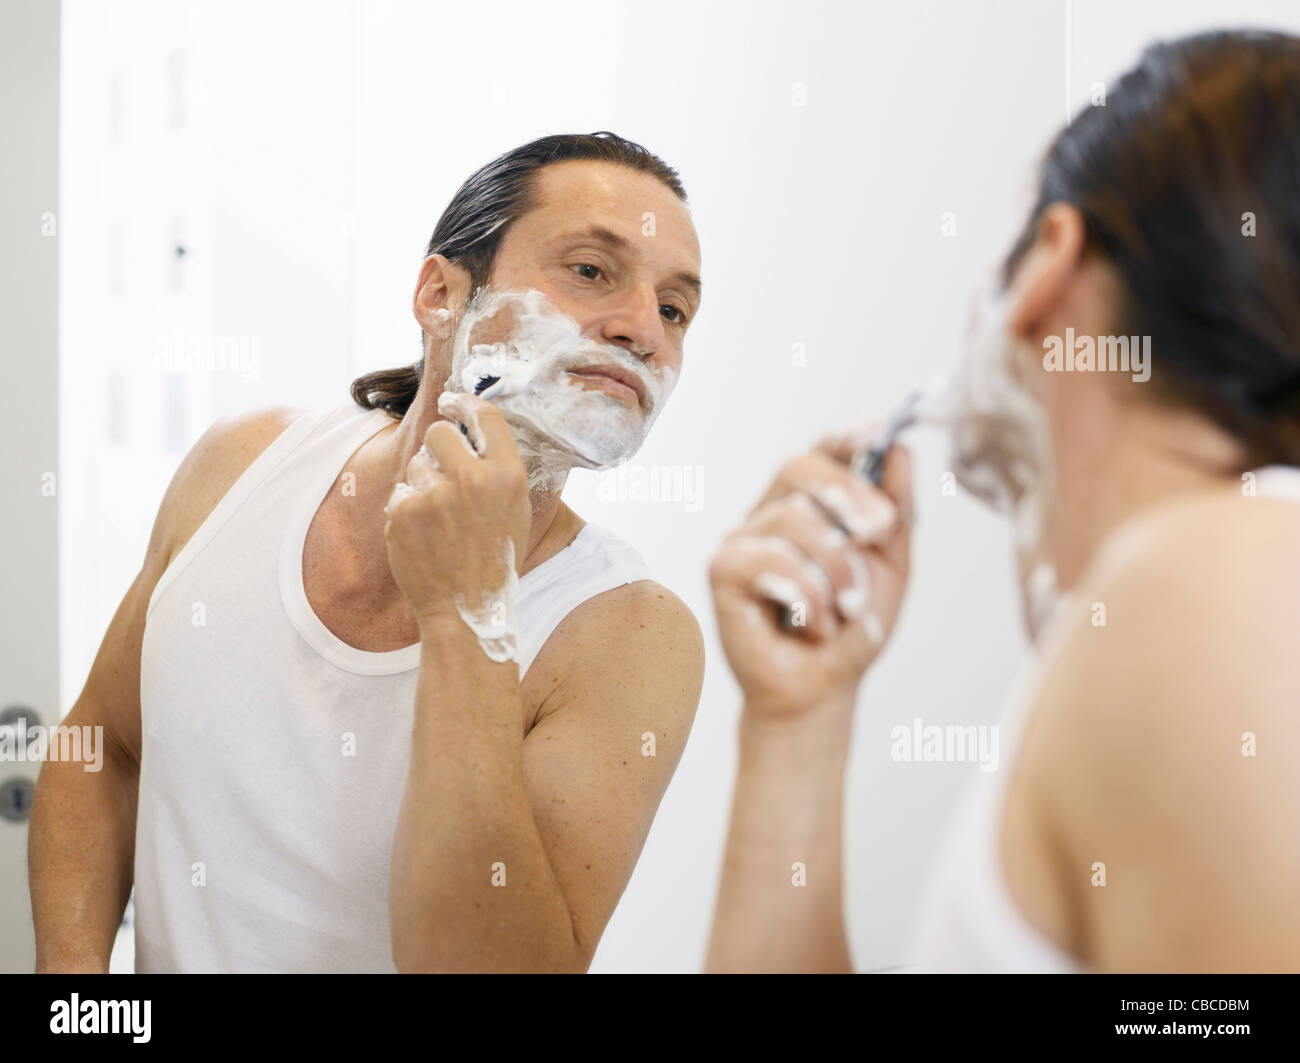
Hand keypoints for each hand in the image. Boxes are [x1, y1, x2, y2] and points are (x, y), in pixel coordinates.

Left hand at [384, 393, 531, 631]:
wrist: (468, 610)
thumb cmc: (494, 559)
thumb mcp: (514, 510)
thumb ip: (497, 469)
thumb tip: (472, 427)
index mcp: (508, 475)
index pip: (486, 417)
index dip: (465, 403)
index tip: (452, 401)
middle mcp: (473, 479)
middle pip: (438, 432)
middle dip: (436, 448)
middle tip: (441, 473)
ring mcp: (435, 495)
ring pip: (416, 465)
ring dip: (421, 486)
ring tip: (438, 523)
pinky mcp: (404, 512)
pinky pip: (399, 494)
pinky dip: (405, 513)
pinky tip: (423, 538)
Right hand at [708, 426, 912, 718]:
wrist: (823, 690)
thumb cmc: (852, 628)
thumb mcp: (891, 566)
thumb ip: (897, 510)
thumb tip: (899, 449)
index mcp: (811, 503)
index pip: (821, 451)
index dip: (845, 435)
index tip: (878, 432)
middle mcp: (771, 512)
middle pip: (797, 467)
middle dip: (847, 492)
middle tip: (881, 530)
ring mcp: (742, 539)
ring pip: (792, 518)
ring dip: (836, 568)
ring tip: (846, 609)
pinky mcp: (722, 571)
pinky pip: (770, 561)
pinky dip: (807, 596)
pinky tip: (812, 626)